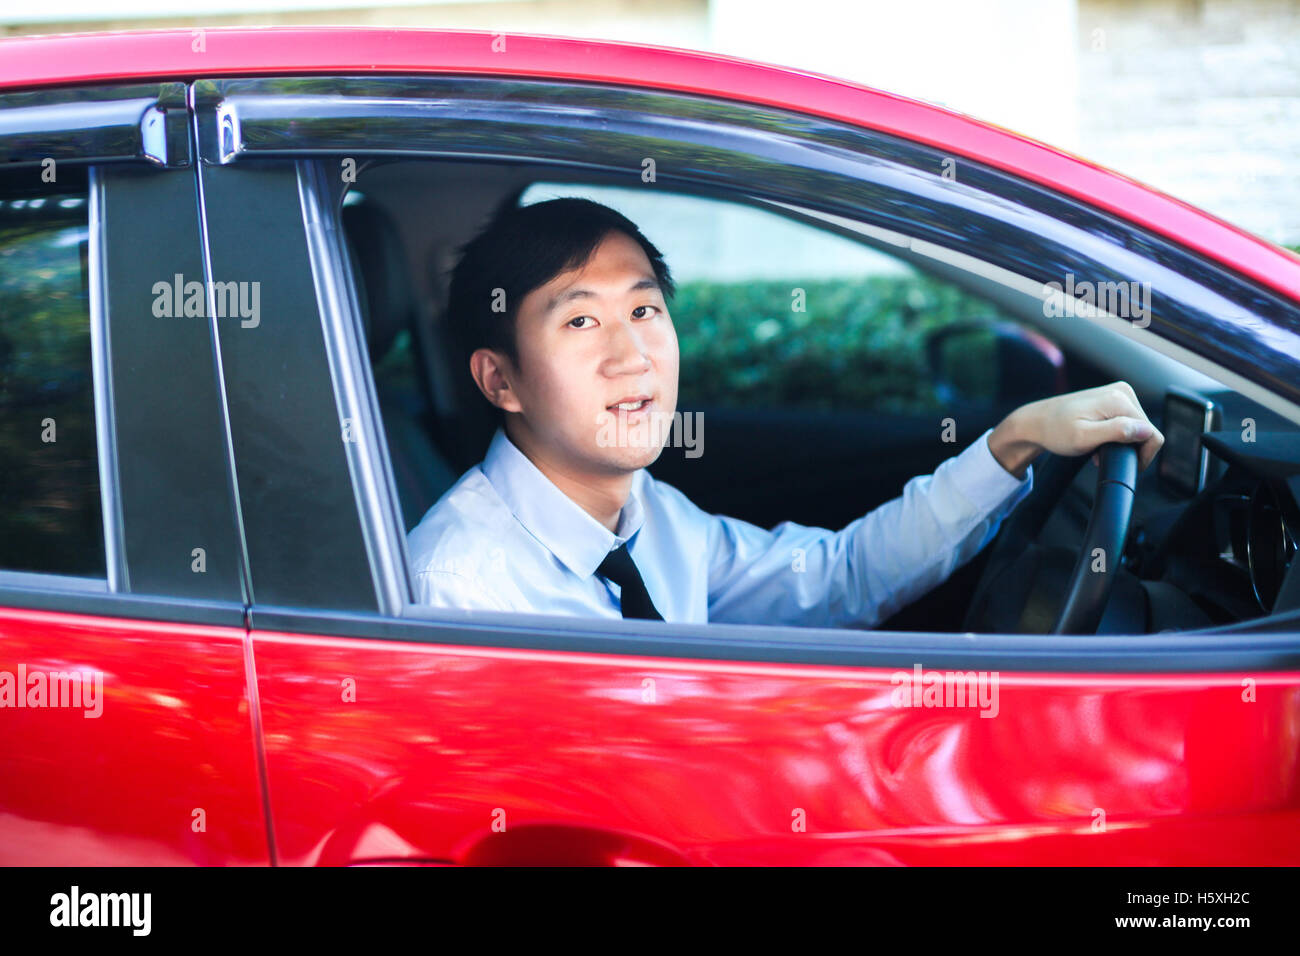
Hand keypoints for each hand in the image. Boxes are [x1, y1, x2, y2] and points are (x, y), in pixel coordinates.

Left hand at [988, 381, 1164, 478]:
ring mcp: (1117, 393)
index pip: (1152, 434)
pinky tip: (1100, 441)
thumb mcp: (1084, 438)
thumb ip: (1117, 432)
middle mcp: (1122, 391)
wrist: (1036, 422)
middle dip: (1129, 448)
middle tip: (1103, 456)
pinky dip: (1117, 435)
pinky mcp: (1112, 398)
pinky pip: (1127, 421)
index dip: (1143, 456)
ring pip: (1137, 427)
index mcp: (1118, 399)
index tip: (1124, 465)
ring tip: (1099, 449)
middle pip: (1146, 430)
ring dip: (1122, 442)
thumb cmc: (1054, 431)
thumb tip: (1146, 430)